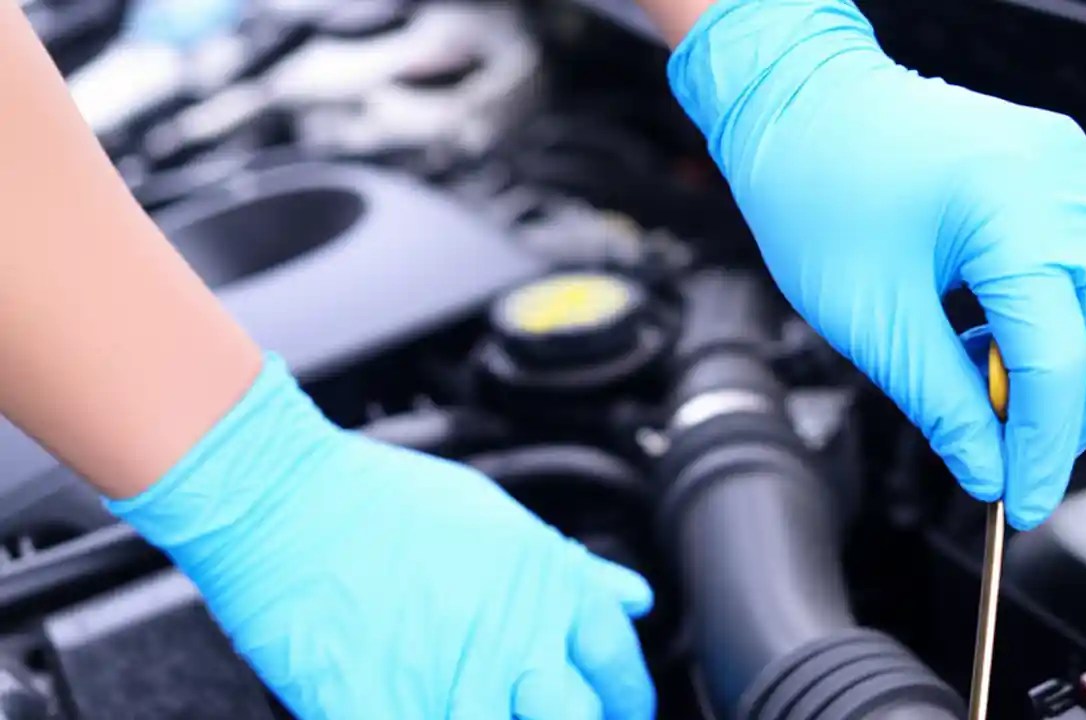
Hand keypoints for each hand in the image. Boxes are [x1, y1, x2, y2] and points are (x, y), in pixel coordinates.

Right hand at [109, 354, 655, 719]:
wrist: (282, 501)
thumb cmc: (382, 502)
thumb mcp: (496, 518)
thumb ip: (569, 569)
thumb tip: (633, 598)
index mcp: (545, 585)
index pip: (617, 661)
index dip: (628, 696)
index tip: (620, 707)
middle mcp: (514, 638)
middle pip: (582, 717)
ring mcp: (453, 684)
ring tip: (498, 718)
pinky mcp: (389, 714)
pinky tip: (432, 715)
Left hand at [668, 0, 1085, 529]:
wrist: (797, 110)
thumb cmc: (815, 187)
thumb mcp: (872, 319)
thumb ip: (941, 403)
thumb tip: (988, 468)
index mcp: (1013, 207)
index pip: (1058, 356)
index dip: (1045, 443)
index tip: (1024, 498)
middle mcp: (1062, 179)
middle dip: (1074, 411)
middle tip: (1020, 462)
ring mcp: (1068, 169)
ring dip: (1072, 367)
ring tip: (998, 402)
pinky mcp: (1056, 173)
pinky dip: (1059, 318)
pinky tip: (997, 347)